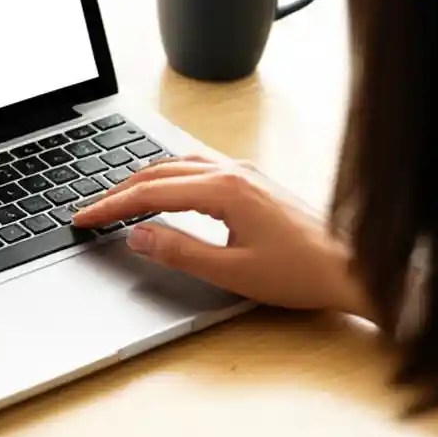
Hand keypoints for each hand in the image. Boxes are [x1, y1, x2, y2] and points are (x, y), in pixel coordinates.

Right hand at [72, 155, 371, 318]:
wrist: (354, 268)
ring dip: (143, 178)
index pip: (150, 192)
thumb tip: (137, 235)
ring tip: (118, 196)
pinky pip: (199, 166)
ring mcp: (246, 173)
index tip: (83, 218)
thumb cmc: (301, 273)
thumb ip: (179, 251)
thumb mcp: (232, 271)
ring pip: (178, 163)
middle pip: (159, 171)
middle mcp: (233, 172)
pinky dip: (169, 175)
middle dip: (118, 189)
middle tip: (90, 209)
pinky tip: (166, 187)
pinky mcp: (255, 182)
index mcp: (224, 190)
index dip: (110, 206)